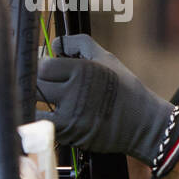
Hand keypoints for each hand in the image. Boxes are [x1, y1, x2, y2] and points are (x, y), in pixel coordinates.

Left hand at [37, 34, 172, 166]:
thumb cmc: (126, 89)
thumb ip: (80, 43)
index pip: (44, 66)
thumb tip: (54, 43)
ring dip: (36, 102)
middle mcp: (76, 92)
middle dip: (38, 83)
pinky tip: (51, 114)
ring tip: (46, 99)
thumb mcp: (107, 58)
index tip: (48, 69)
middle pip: (37, 85)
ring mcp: (71, 116)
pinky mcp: (70, 135)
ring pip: (35, 105)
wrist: (144, 124)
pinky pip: (42, 124)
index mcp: (84, 70)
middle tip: (46, 84)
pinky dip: (42, 119)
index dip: (43, 66)